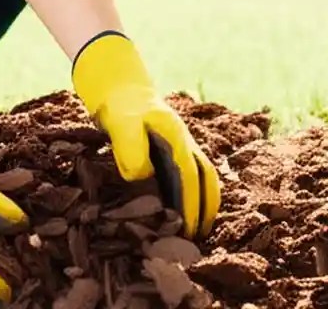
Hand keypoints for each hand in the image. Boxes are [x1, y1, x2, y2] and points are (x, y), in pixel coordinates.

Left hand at [71, 32, 220, 238]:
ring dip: (207, 202)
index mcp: (176, 137)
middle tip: (199, 237)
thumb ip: (130, 148)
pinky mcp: (177, 149)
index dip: (190, 204)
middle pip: (206, 178)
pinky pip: (196, 174)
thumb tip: (142, 177)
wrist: (122, 89)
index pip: (189, 176)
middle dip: (205, 208)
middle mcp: (186, 142)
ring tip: (202, 229)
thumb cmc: (120, 109)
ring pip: (205, 176)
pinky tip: (190, 209)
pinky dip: (199, 193)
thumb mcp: (120, 124)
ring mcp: (185, 145)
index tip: (188, 229)